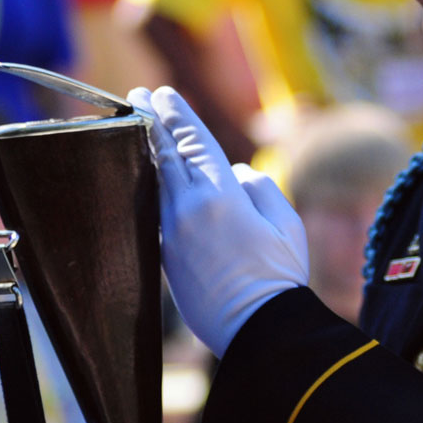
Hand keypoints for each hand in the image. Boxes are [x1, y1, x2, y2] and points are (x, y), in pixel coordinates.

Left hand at [128, 86, 305, 355]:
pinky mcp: (164, 255)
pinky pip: (152, 210)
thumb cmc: (279, 276)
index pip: (193, 142)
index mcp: (221, 195)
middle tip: (137, 97)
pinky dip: (148, 186)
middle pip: (164, 154)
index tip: (163, 93)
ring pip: (153, 180)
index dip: (177, 114)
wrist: (257, 328)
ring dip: (145, 151)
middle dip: (151, 122)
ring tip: (136, 127)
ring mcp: (171, 233)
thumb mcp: (285, 222)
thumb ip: (259, 187)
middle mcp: (188, 209)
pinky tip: (144, 177)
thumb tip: (236, 175)